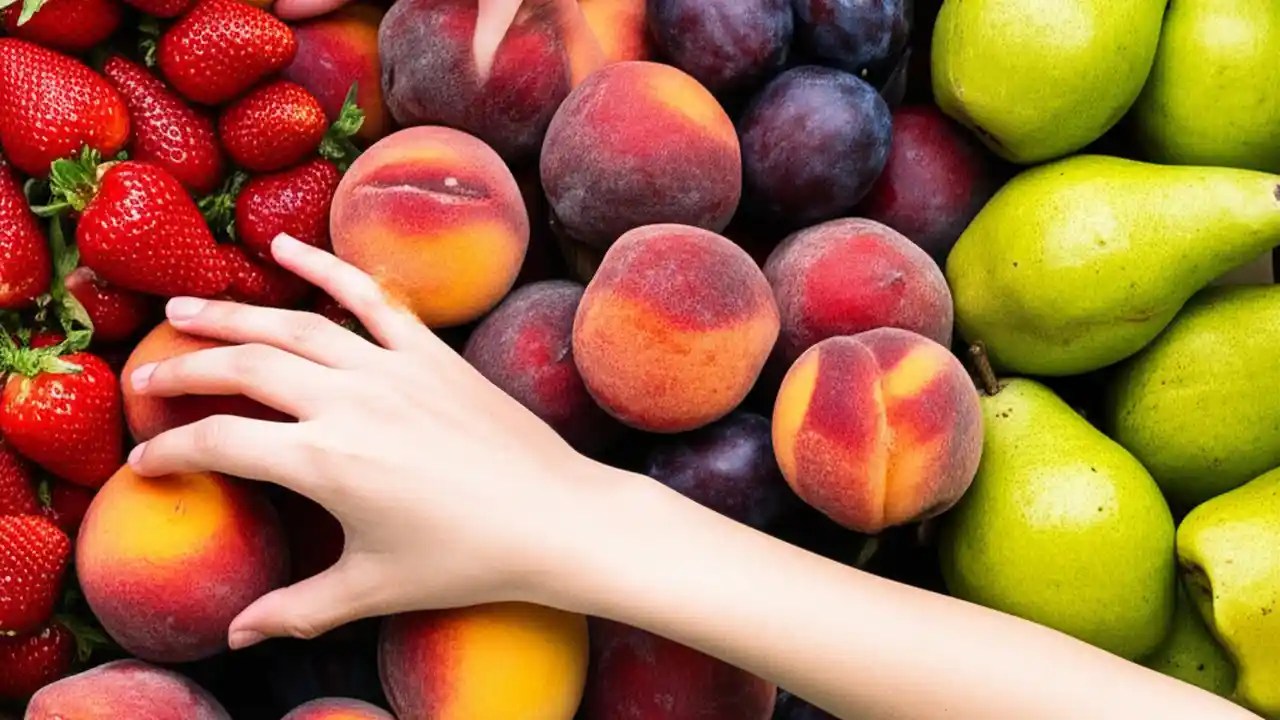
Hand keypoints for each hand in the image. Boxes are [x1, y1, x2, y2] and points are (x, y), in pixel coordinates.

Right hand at [126, 234, 605, 648]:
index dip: (169, 451)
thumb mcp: (372, 588)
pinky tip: (284, 247)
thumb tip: (236, 637)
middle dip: (182, 370)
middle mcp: (349, 403)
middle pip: (242, 369)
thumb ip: (296, 610)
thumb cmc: (466, 561)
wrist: (556, 519)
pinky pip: (369, 296)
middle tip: (144, 377)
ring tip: (183, 309)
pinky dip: (324, 265)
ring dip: (231, 313)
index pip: (218, 444)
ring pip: (293, 325)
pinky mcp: (431, 352)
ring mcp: (393, 369)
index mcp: (324, 463)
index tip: (143, 460)